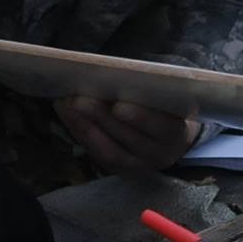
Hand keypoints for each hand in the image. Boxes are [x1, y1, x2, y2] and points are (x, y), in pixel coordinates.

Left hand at [53, 96, 199, 171]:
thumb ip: (149, 88)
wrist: (171, 138)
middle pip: (129, 138)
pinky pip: (96, 152)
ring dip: (84, 125)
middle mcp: (158, 154)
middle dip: (102, 117)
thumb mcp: (166, 96)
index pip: (162, 127)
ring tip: (66, 103)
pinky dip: (79, 131)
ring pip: (108, 149)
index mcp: (177, 133)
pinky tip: (65, 112)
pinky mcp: (117, 168)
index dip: (141, 118)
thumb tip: (117, 72)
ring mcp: (137, 165)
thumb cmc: (166, 106)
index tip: (119, 106)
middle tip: (79, 99)